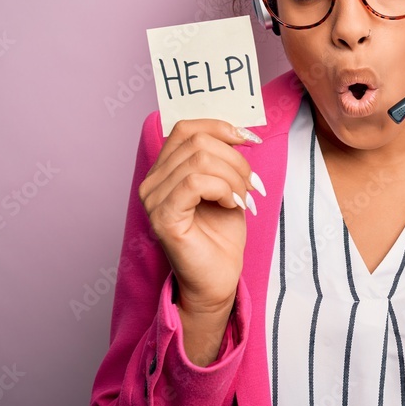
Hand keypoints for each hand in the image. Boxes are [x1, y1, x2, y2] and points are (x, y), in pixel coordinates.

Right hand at [139, 119, 264, 314]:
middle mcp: (152, 182)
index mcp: (164, 170)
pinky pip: (195, 183)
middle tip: (252, 185)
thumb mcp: (227, 185)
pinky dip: (223, 189)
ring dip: (234, 177)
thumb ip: (223, 158)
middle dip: (236, 159)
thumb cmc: (221, 235)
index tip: (250, 140)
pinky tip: (233, 205)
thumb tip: (239, 131)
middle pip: (197, 142)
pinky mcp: (163, 217)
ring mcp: (153, 199)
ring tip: (245, 198)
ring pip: (200, 160)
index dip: (221, 127)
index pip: (185, 128)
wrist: (218, 278)